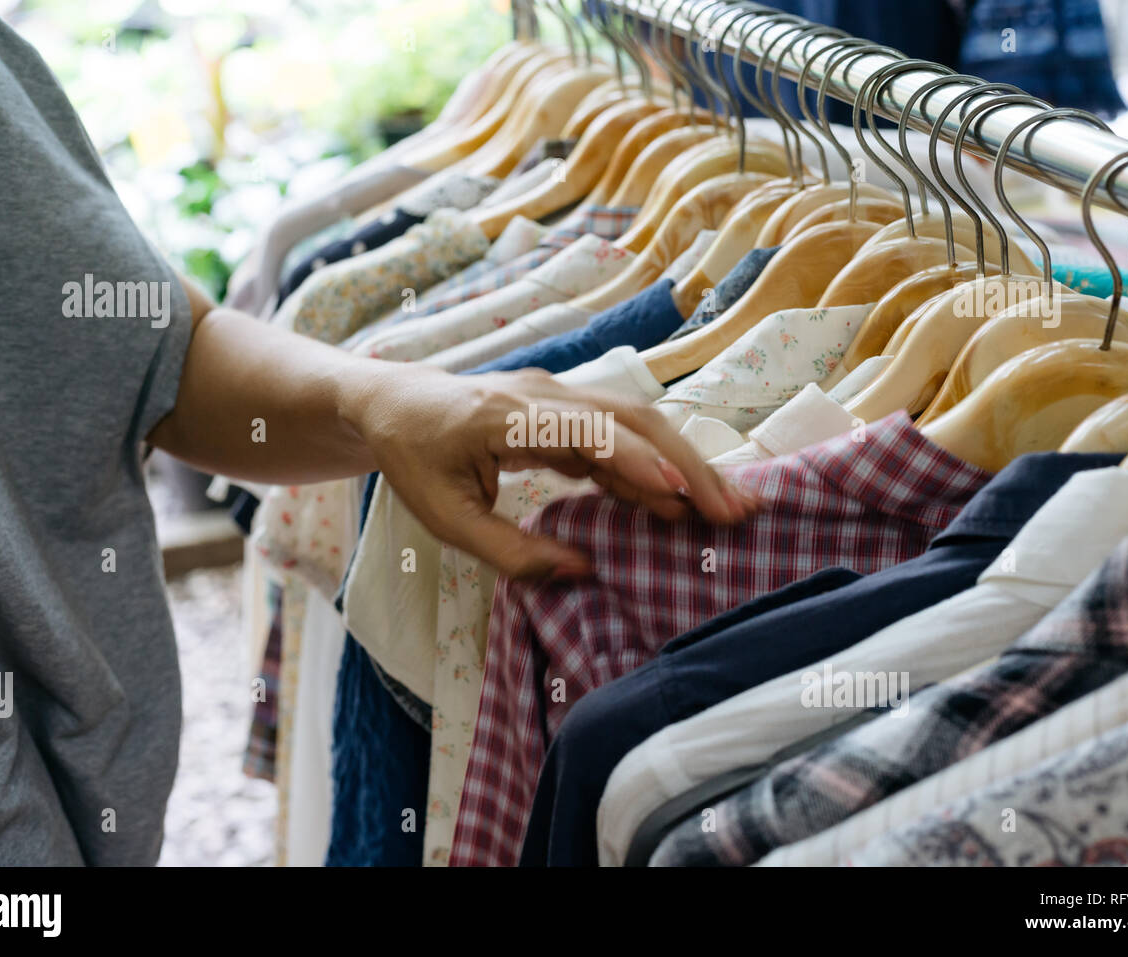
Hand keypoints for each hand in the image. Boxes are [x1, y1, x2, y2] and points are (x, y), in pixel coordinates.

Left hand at [355, 365, 755, 580]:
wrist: (393, 404)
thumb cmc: (415, 460)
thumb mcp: (446, 519)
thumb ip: (510, 552)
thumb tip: (583, 575)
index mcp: (506, 415)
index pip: (586, 431)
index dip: (635, 462)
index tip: (680, 495)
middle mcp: (544, 395)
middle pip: (632, 419)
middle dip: (688, 464)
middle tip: (734, 511)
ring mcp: (560, 398)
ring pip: (638, 423)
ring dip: (685, 463)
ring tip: (730, 507)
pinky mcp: (568, 412)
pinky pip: (621, 436)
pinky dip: (656, 468)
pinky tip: (684, 502)